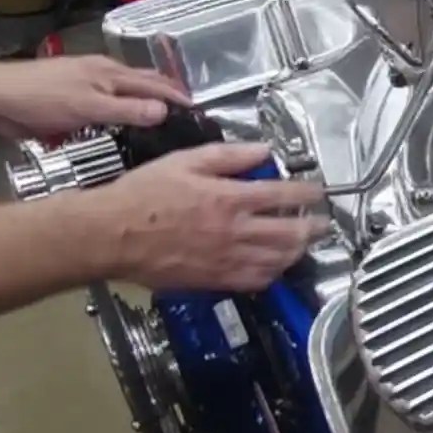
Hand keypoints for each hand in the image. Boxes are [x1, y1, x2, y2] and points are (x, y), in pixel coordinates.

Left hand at [0, 55, 190, 137]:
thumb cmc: (42, 100)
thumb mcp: (90, 108)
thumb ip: (128, 110)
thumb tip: (165, 110)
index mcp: (110, 73)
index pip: (154, 84)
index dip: (176, 95)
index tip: (196, 107)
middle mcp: (101, 72)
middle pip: (141, 80)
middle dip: (164, 90)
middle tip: (184, 105)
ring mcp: (84, 81)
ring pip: (123, 89)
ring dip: (142, 97)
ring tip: (159, 113)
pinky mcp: (69, 94)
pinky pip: (103, 100)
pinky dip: (119, 106)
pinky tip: (118, 118)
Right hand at [88, 143, 329, 291]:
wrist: (111, 234)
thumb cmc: (143, 194)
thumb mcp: (186, 161)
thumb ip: (229, 155)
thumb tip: (262, 151)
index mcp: (229, 198)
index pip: (283, 195)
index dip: (307, 193)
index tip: (318, 192)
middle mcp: (234, 231)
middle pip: (289, 233)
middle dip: (312, 227)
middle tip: (322, 223)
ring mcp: (226, 259)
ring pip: (277, 260)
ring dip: (297, 252)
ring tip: (303, 244)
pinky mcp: (214, 280)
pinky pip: (255, 281)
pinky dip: (272, 274)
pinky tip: (274, 267)